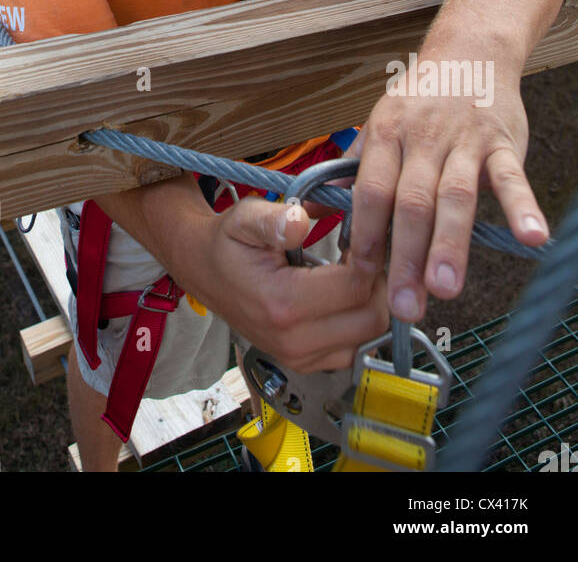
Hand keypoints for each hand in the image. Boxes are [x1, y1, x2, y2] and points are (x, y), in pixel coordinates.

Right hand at [194, 194, 388, 372]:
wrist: (204, 272)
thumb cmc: (229, 243)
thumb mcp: (245, 218)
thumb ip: (275, 219)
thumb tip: (301, 220)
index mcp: (282, 304)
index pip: (357, 287)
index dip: (370, 256)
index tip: (362, 234)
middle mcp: (294, 341)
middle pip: (372, 318)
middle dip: (378, 281)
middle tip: (363, 252)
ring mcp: (301, 358)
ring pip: (370, 336)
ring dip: (371, 302)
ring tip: (353, 271)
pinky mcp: (306, 363)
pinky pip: (355, 348)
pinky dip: (359, 321)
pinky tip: (344, 293)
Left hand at [349, 56, 549, 322]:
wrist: (467, 51)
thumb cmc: (418, 100)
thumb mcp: (379, 124)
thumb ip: (357, 171)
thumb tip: (315, 212)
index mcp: (385, 134)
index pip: (371, 191)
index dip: (365, 234)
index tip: (360, 277)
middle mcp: (422, 138)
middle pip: (411, 203)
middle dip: (406, 256)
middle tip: (405, 306)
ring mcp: (463, 140)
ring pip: (455, 196)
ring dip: (450, 244)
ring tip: (445, 287)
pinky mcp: (502, 142)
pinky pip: (510, 177)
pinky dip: (522, 207)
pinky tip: (530, 238)